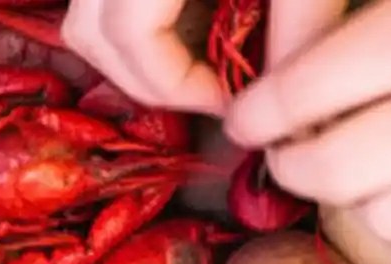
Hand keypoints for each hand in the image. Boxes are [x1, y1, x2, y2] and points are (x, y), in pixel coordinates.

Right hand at [59, 0, 344, 114]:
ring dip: (137, 53)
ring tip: (203, 61)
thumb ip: (304, 28)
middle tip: (214, 92)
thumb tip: (296, 119)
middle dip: (150, 78)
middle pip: (88, 33)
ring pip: (86, 17)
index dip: (177, 83)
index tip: (229, 99)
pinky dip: (141, 24)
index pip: (128, 36)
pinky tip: (198, 20)